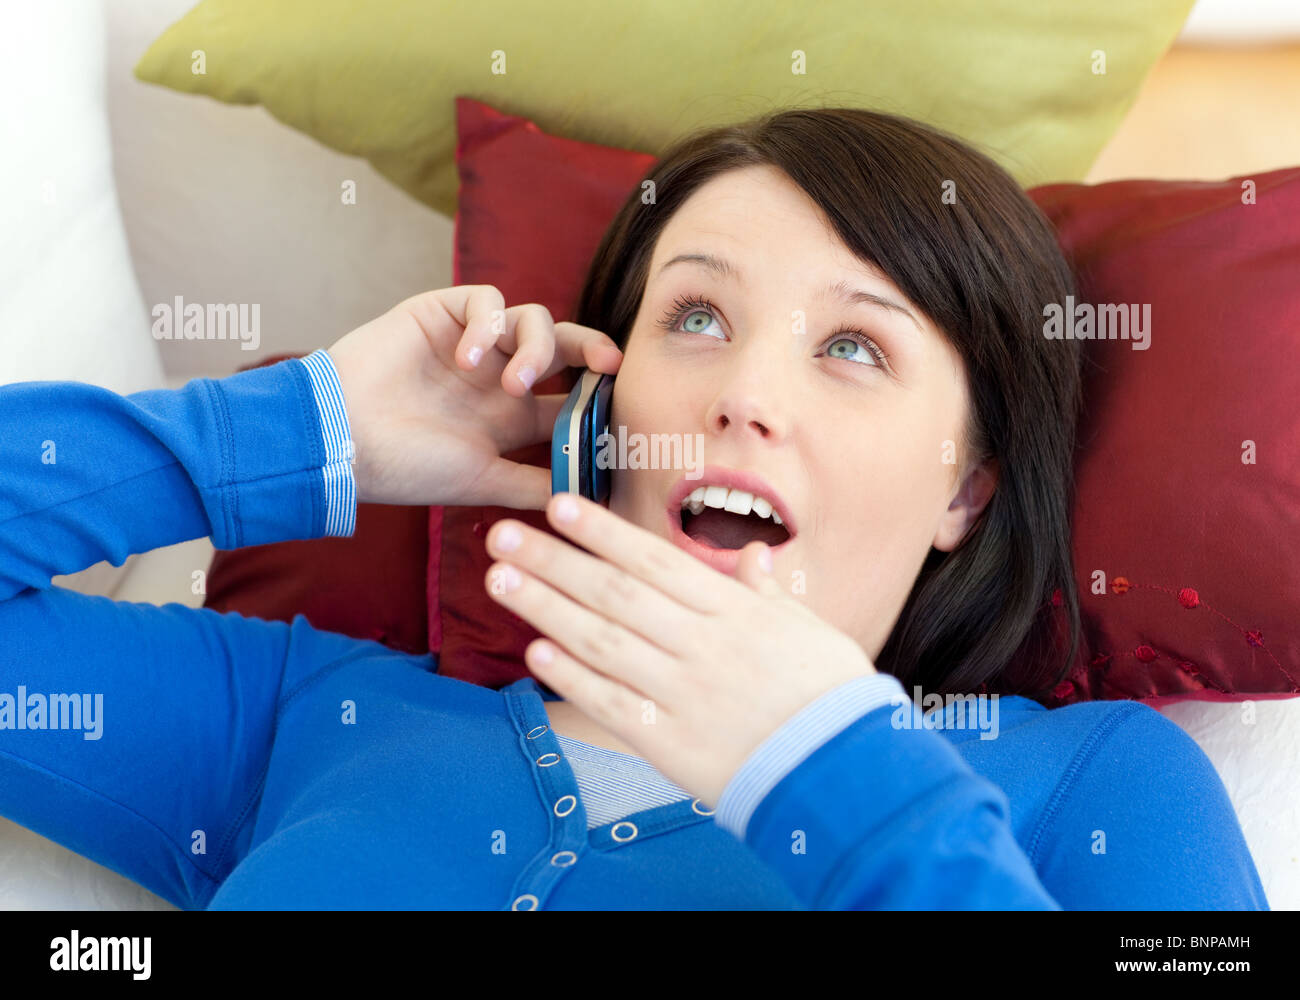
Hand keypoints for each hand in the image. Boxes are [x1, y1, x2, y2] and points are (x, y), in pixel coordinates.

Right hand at [325, 286, 622, 506]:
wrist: (338, 439)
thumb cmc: (405, 467)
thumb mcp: (480, 481)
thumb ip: (533, 484)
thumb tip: (588, 498)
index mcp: (511, 419)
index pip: (569, 397)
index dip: (598, 394)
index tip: (623, 399)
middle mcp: (496, 378)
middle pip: (563, 348)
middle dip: (591, 348)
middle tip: (608, 362)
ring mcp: (471, 345)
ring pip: (533, 319)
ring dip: (536, 347)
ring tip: (511, 382)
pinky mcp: (442, 313)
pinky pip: (487, 299)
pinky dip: (490, 322)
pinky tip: (469, 355)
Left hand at [481, 492, 877, 806]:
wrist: (843, 772)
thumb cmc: (828, 695)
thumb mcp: (807, 629)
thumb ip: (769, 593)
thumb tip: (757, 556)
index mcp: (732, 610)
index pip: (654, 559)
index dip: (601, 531)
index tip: (557, 505)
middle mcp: (700, 643)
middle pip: (614, 593)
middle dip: (554, 560)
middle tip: (502, 534)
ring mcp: (682, 691)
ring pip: (602, 640)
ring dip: (546, 608)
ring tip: (500, 581)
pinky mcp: (670, 742)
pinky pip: (611, 703)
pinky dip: (572, 677)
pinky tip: (533, 653)